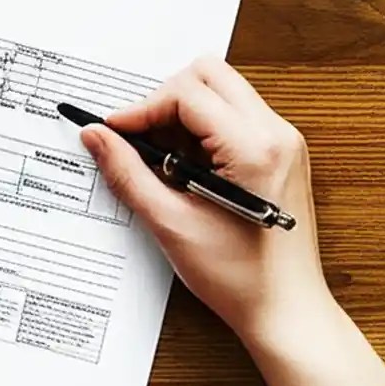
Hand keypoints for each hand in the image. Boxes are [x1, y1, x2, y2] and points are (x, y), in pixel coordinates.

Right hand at [81, 58, 384, 385]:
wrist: (287, 311)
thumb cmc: (240, 278)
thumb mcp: (171, 223)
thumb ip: (128, 173)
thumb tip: (97, 136)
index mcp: (254, 149)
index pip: (186, 94)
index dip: (142, 108)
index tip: (114, 132)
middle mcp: (276, 134)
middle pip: (210, 74)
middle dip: (166, 99)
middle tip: (140, 139)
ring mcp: (284, 141)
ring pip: (223, 89)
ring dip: (185, 113)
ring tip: (164, 160)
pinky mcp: (283, 152)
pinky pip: (236, 115)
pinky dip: (204, 128)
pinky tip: (188, 168)